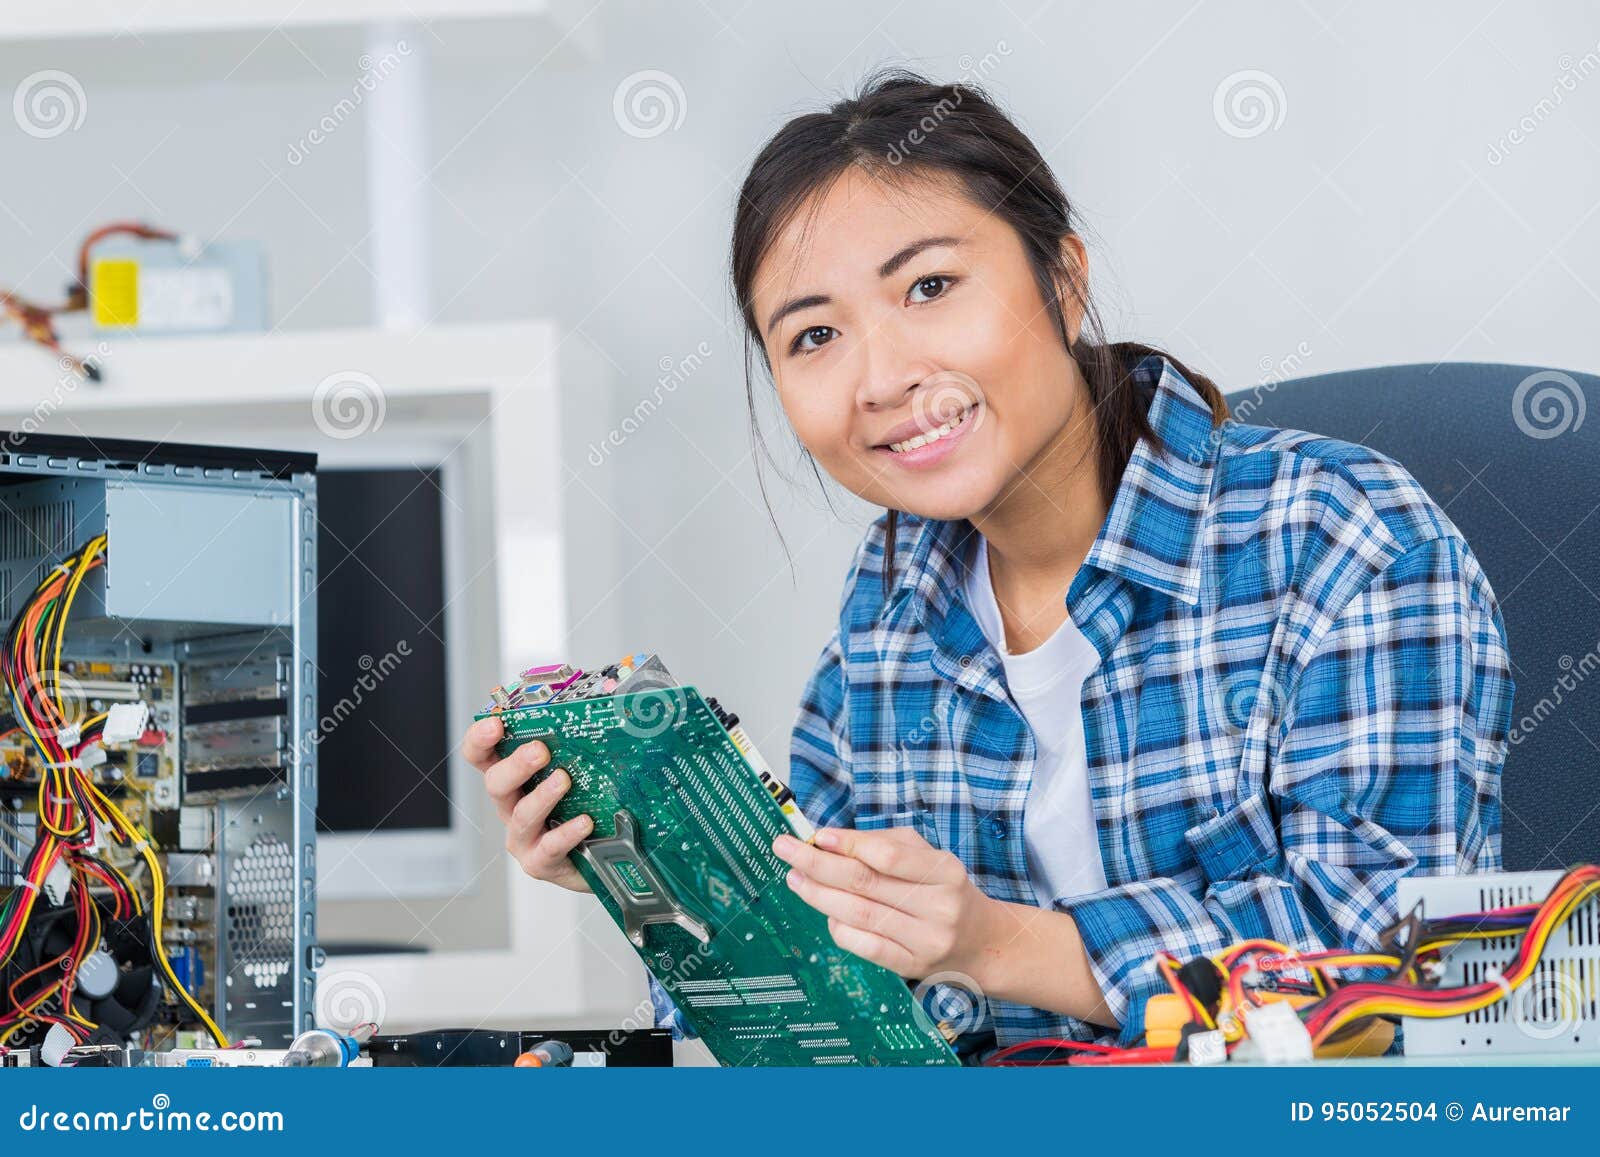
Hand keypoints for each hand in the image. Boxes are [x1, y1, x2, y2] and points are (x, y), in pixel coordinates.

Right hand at [463, 716, 591, 892]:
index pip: (481, 755)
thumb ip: (574, 743)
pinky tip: (584, 822)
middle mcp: (510, 806)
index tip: (495, 724)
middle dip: (515, 765)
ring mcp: (522, 836)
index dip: (480, 739)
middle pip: (496, 783)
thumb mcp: (575, 769)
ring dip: (542, 796)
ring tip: (564, 780)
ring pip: (521, 815)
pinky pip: (549, 847)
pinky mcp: (539, 862)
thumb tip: (597, 705)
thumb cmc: (581, 805)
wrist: (599, 855)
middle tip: (539, 751)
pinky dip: (566, 833)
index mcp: (513, 778)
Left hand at [771, 826, 1004, 986]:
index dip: (849, 845)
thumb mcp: (928, 856)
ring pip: (859, 915)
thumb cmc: (945, 889)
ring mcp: (925, 941)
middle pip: (865, 884)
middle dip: (818, 864)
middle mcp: (938, 907)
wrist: (981, 942)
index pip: (888, 857)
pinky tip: (824, 912)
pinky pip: (864, 946)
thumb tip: (831, 840)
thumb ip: (883, 844)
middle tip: (786, 849)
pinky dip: (838, 927)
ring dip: (819, 895)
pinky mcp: (910, 966)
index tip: (817, 836)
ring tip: (794, 878)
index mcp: (945, 871)